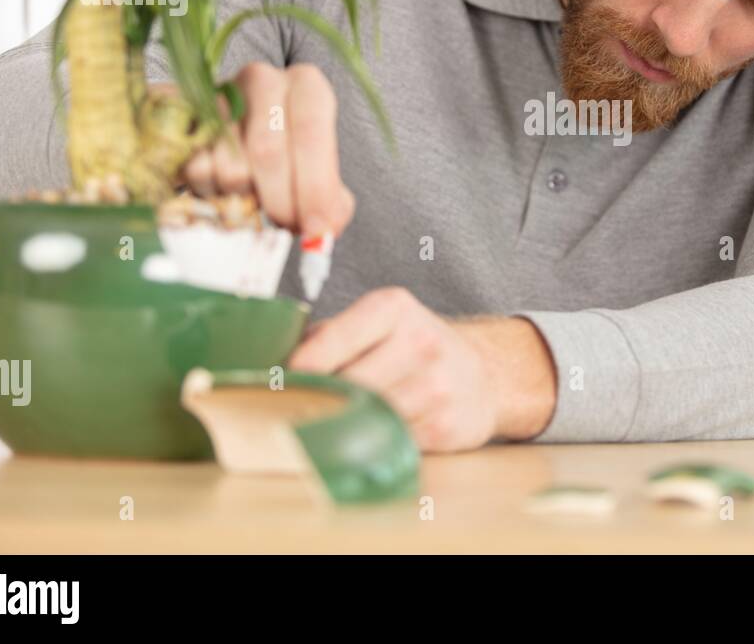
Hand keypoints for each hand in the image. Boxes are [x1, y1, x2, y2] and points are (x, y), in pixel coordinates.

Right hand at [176, 61, 353, 236]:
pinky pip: (197, 170)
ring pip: (230, 166)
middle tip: (285, 228)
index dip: (315, 187)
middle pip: (267, 151)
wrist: (241, 133)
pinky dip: (214, 194)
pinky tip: (226, 189)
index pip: (312, 132)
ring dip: (244, 200)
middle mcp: (262, 80)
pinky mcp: (183, 119)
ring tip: (255, 200)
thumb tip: (324, 231)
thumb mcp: (320, 173)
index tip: (317, 229)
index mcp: (306, 86)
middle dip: (280, 202)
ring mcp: (219, 95)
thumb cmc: (291, 155)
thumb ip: (331, 203)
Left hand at [288, 287, 557, 451]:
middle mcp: (420, 342)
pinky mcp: (445, 426)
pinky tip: (358, 439)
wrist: (483, 372)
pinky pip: (390, 442)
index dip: (300, 367)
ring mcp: (436, 386)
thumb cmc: (412, 346)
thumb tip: (270, 362)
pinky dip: (368, 445)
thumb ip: (328, 336)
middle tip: (285, 413)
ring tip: (318, 428)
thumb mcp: (377, 322)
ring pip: (368, 416)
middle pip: (348, 384)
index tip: (277, 383)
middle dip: (315, 400)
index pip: (335, 338)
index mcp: (393, 308)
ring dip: (338, 426)